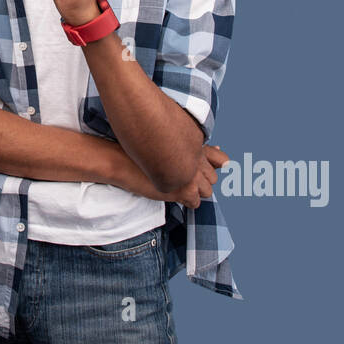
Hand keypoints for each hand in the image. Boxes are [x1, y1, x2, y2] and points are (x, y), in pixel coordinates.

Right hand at [113, 143, 229, 207]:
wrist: (121, 158)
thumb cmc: (138, 147)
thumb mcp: (165, 141)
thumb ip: (189, 145)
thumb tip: (217, 149)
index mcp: (193, 144)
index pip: (222, 159)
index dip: (210, 166)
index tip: (202, 169)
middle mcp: (196, 159)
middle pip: (213, 178)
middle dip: (200, 180)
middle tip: (181, 177)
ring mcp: (191, 175)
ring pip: (207, 191)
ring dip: (194, 191)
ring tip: (176, 186)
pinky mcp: (183, 190)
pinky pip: (195, 202)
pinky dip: (186, 201)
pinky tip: (172, 194)